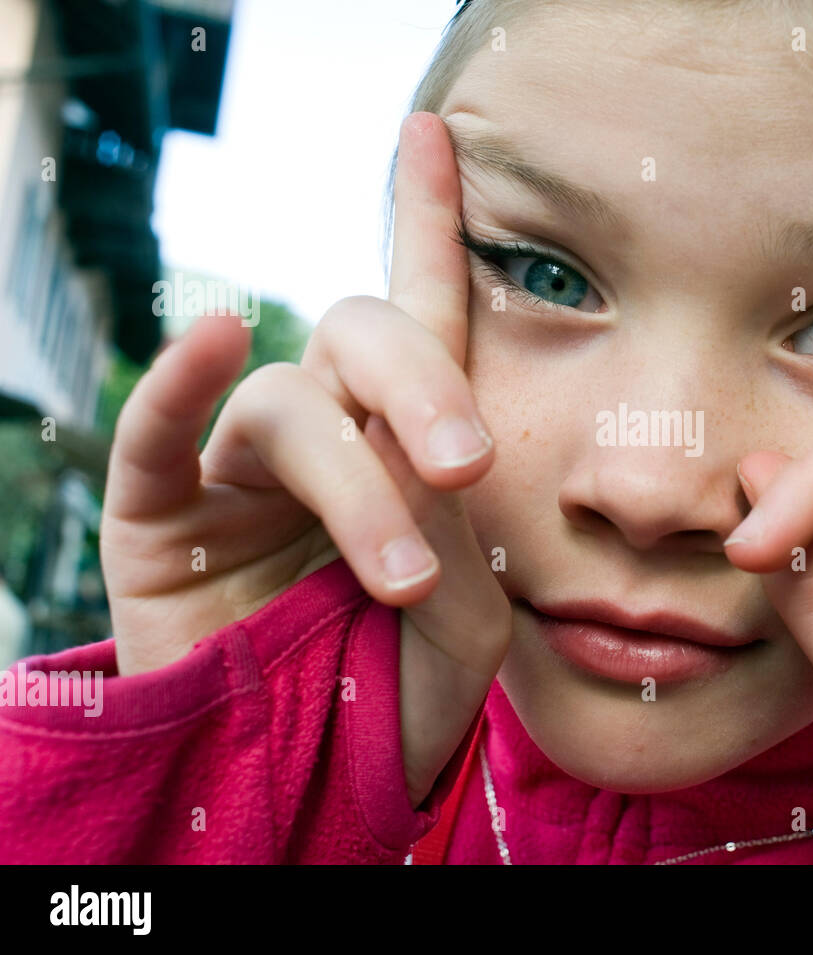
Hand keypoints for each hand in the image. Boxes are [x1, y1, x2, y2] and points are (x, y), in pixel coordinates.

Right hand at [100, 112, 509, 805]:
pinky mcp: (159, 518)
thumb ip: (454, 524)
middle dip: (422, 388)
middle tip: (462, 467)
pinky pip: (160, 437)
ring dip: (350, 485)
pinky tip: (213, 337)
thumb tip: (411, 445)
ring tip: (397, 579)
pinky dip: (179, 388)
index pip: (425, 315)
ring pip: (292, 412)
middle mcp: (328, 435)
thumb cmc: (396, 700)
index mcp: (406, 446)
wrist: (313, 797)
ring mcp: (240, 472)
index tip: (431, 133)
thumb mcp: (467, 617)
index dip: (427, 222)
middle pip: (366, 340)